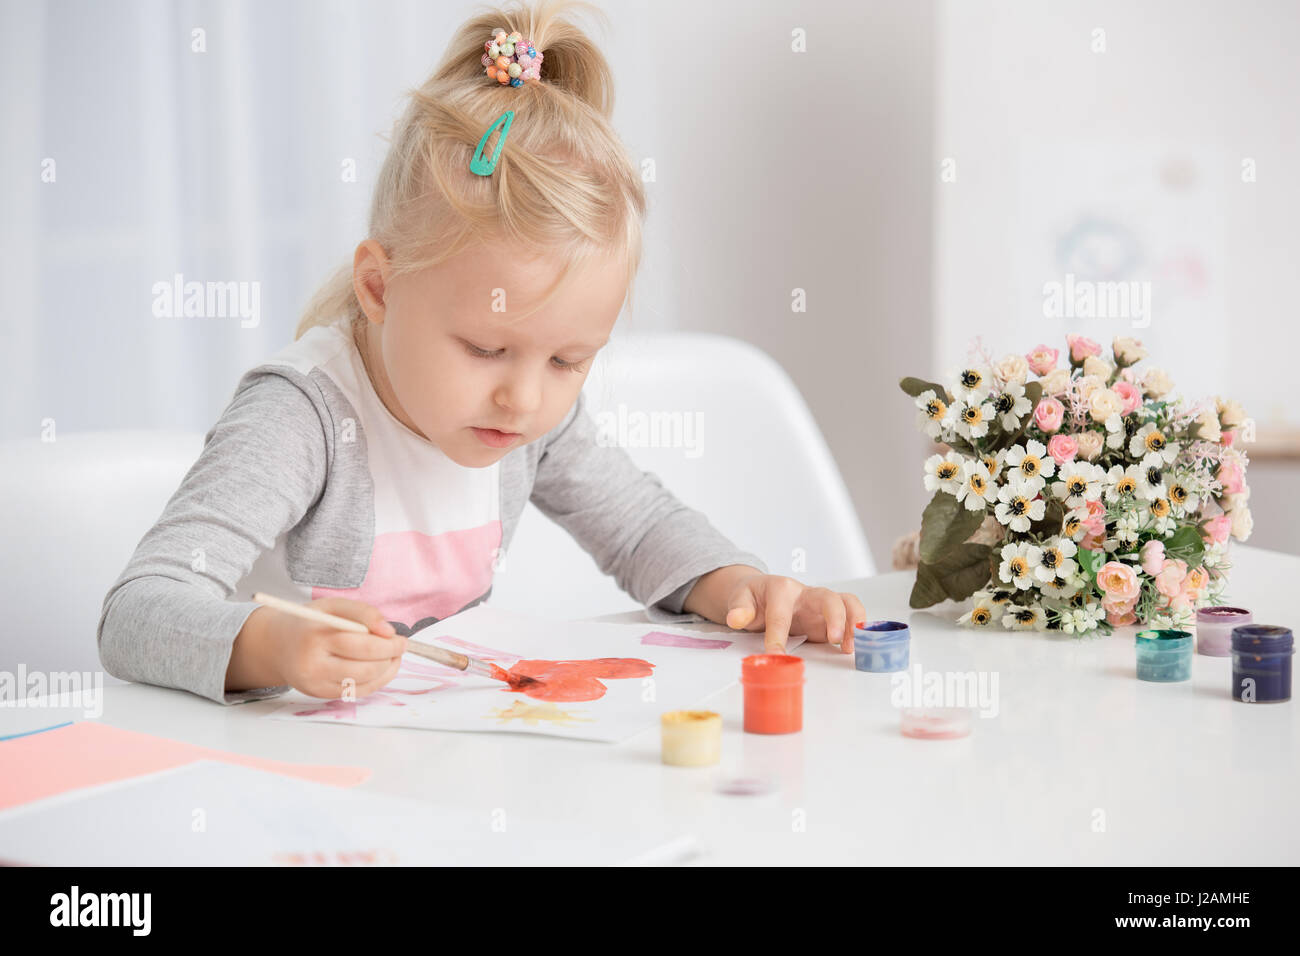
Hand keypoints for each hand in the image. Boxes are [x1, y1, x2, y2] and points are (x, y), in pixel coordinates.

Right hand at [261, 597, 408, 698]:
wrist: (277, 645)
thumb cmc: (310, 623)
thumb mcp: (332, 606)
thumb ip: (362, 612)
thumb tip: (389, 631)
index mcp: (314, 637)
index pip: (359, 644)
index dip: (387, 644)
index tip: (400, 637)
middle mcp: (312, 664)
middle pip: (364, 667)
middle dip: (390, 657)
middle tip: (400, 647)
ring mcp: (315, 683)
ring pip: (363, 682)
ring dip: (386, 670)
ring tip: (392, 656)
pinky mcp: (319, 694)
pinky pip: (356, 692)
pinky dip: (375, 681)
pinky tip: (381, 668)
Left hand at [723, 574, 866, 653]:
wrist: (760, 593)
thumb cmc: (753, 597)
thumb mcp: (739, 599)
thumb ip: (738, 608)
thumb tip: (736, 618)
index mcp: (781, 589)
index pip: (781, 612)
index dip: (778, 634)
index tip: (775, 653)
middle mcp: (806, 594)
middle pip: (828, 597)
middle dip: (835, 617)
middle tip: (834, 639)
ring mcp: (819, 606)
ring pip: (847, 603)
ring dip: (854, 622)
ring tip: (851, 647)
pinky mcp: (828, 619)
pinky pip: (850, 617)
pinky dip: (856, 631)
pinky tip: (853, 648)